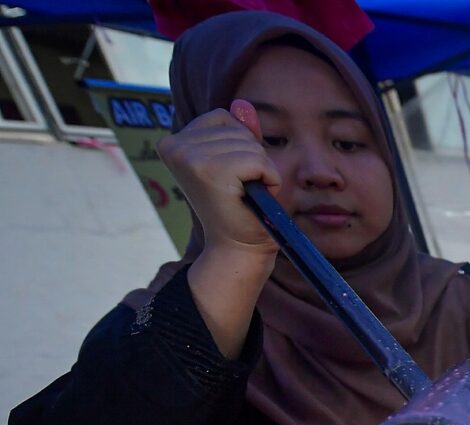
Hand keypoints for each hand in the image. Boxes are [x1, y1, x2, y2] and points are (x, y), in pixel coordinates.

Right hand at [157, 100, 280, 260]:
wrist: (240, 246)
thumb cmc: (242, 206)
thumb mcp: (240, 161)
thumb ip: (240, 131)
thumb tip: (242, 103)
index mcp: (174, 142)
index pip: (223, 118)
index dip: (240, 146)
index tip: (230, 176)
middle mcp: (174, 146)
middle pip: (238, 129)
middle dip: (252, 159)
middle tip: (240, 190)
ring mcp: (189, 157)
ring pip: (251, 145)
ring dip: (261, 171)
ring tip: (246, 194)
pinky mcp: (209, 171)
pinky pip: (258, 160)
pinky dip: (268, 179)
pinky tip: (253, 197)